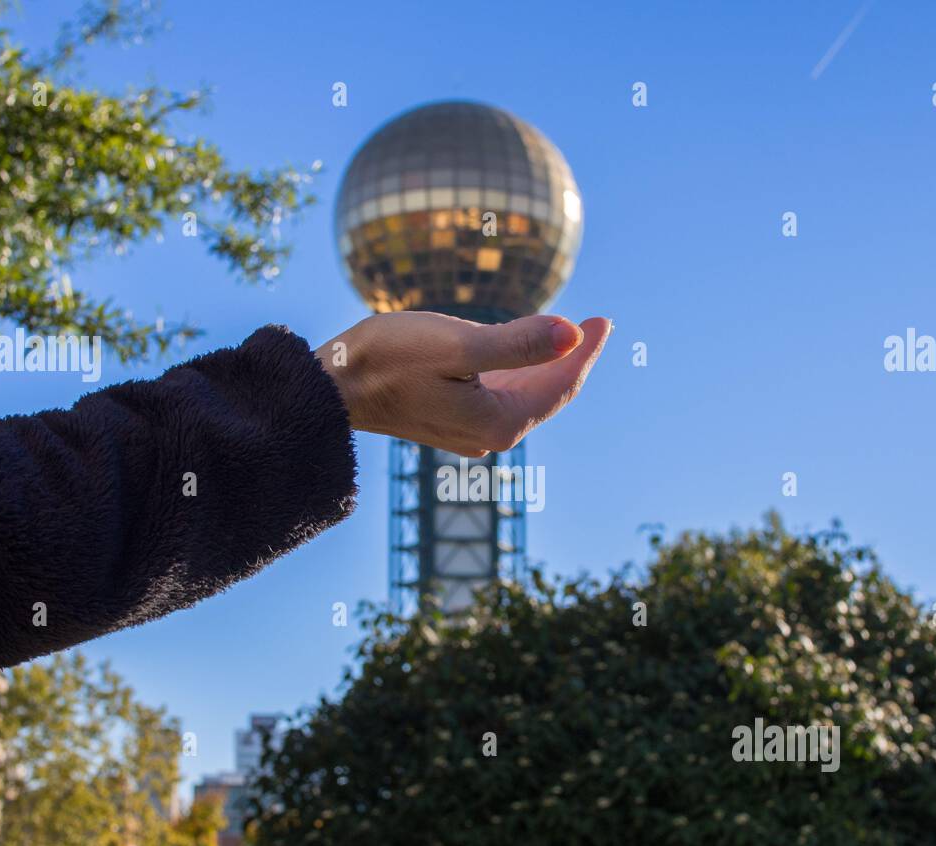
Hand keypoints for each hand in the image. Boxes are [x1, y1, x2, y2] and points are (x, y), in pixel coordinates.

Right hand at [315, 311, 610, 456]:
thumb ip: (518, 342)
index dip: (585, 351)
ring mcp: (469, 433)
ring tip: (567, 336)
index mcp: (499, 421)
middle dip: (571, 358)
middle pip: (546, 394)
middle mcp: (489, 435)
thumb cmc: (388, 360)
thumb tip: (574, 334)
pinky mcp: (449, 422)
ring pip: (522, 395)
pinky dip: (515, 373)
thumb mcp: (458, 344)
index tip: (604, 319)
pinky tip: (518, 355)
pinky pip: (498, 396)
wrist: (331, 389)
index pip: (561, 386)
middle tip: (596, 323)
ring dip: (545, 366)